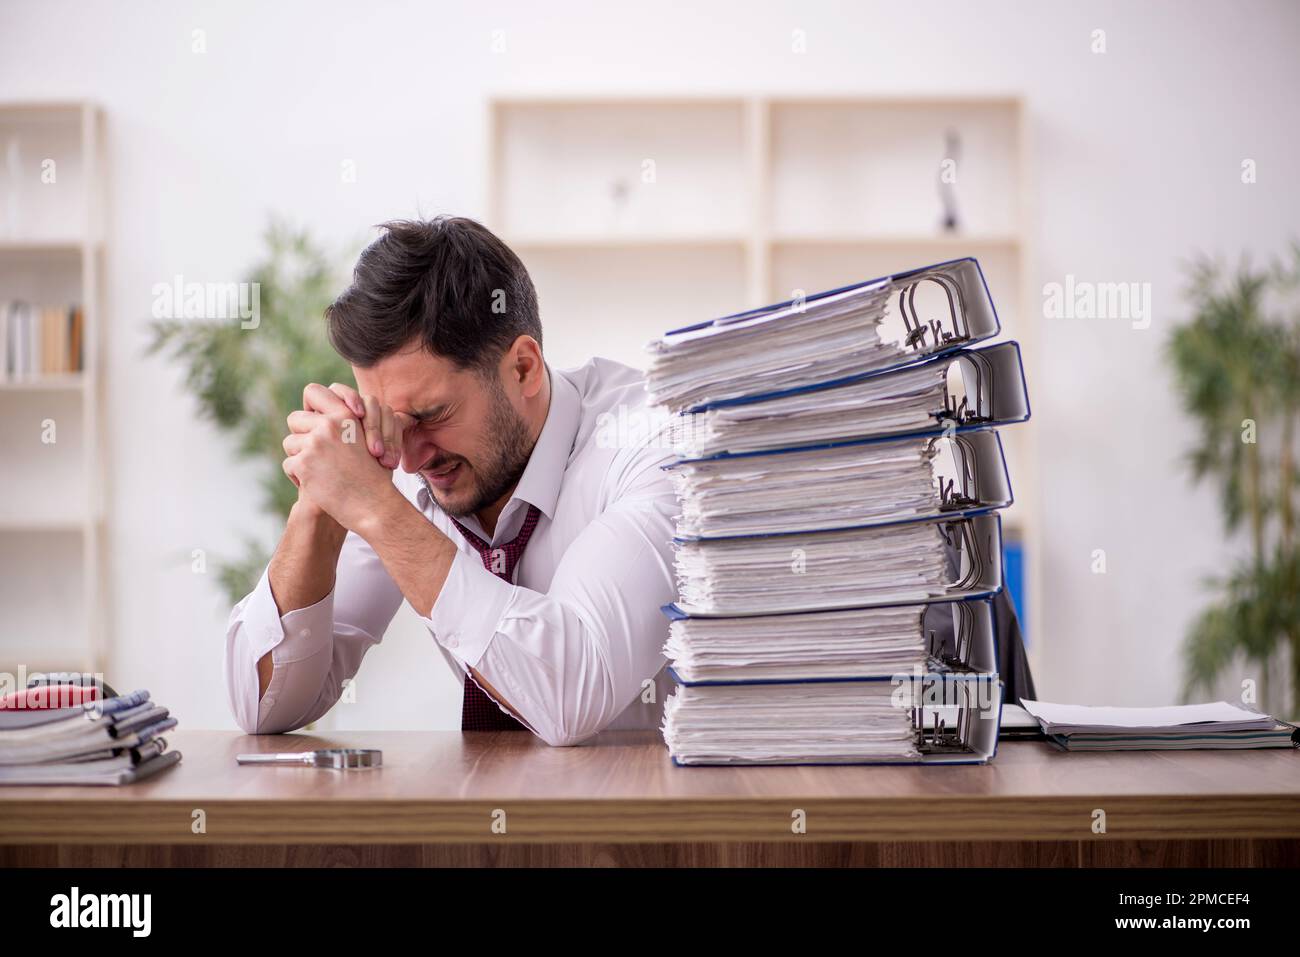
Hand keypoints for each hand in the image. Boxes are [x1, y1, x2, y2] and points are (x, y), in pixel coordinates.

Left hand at [281, 383, 404, 530]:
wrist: (374, 503)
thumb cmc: (374, 476)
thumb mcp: (368, 438)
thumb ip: (345, 424)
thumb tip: (319, 415)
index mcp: (345, 415)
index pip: (313, 391)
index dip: (310, 405)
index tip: (316, 419)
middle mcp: (329, 424)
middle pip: (295, 419)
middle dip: (301, 434)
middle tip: (314, 451)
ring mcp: (315, 443)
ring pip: (290, 444)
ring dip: (299, 458)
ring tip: (319, 471)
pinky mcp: (304, 463)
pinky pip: (289, 465)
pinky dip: (298, 477)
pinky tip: (316, 484)